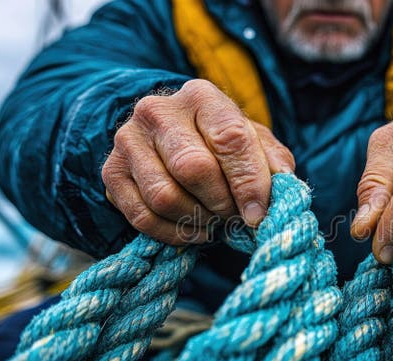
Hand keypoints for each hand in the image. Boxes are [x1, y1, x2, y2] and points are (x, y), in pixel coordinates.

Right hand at [102, 79, 293, 244]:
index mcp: (201, 96)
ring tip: (214, 220)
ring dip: (197, 219)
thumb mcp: (255, 143)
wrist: (171, 139)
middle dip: (221, 203)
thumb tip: (281, 189)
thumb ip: (273, 163)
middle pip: (193, 169)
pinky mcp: (110, 171)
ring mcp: (128, 140)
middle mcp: (158, 111)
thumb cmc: (222, 144)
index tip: (258, 214)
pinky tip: (191, 229)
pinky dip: (173, 233)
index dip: (249, 182)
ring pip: (164, 196)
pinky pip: (141, 216)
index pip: (230, 138)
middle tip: (234, 216)